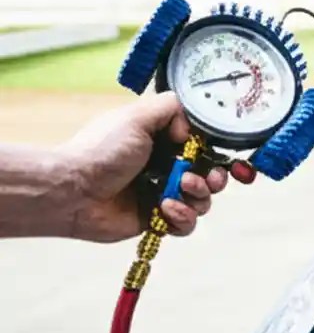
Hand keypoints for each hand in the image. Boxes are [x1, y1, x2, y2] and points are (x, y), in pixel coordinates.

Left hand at [58, 93, 228, 241]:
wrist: (74, 191)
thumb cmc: (102, 151)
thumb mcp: (136, 117)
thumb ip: (171, 108)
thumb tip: (192, 129)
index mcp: (162, 141)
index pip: (203, 148)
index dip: (217, 154)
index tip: (221, 158)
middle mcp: (165, 167)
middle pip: (210, 177)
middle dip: (213, 180)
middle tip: (202, 179)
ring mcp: (163, 194)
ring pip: (202, 202)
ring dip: (198, 197)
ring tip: (177, 190)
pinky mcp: (158, 220)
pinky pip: (187, 224)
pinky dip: (183, 217)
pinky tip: (165, 209)